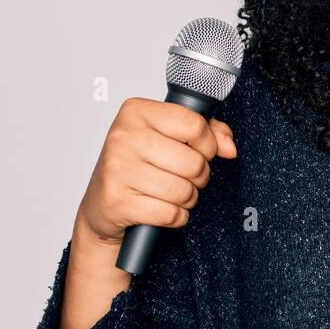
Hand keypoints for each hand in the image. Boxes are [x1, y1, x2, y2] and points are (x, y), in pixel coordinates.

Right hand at [75, 97, 237, 246]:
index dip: (207, 145)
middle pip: (194, 162)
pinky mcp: (118, 201)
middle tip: (184, 177)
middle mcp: (123, 136)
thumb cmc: (137, 166)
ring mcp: (118, 169)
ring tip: (172, 193)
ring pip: (184, 191)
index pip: (195, 125)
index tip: (199, 151)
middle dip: (199, 176)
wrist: (100, 204)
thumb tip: (229, 147)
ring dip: (187, 198)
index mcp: (136, 112)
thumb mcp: (167, 137)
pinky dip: (175, 217)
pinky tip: (161, 208)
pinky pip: (170, 214)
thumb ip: (206, 131)